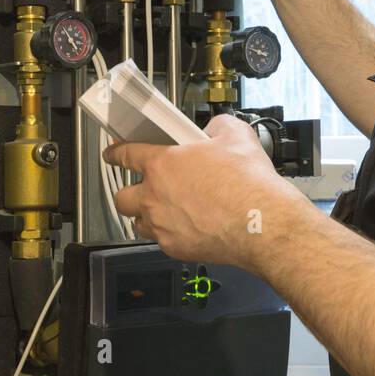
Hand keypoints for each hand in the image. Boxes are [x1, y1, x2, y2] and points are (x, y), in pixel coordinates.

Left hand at [103, 113, 309, 271]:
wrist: (261, 223)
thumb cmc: (248, 183)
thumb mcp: (235, 135)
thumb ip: (216, 128)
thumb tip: (214, 130)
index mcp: (162, 164)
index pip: (125, 155)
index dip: (116, 153)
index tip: (113, 154)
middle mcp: (154, 196)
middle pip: (121, 197)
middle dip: (128, 192)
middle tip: (143, 188)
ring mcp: (162, 225)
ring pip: (138, 223)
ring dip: (146, 216)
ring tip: (165, 211)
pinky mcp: (175, 248)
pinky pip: (161, 241)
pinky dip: (168, 234)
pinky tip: (188, 227)